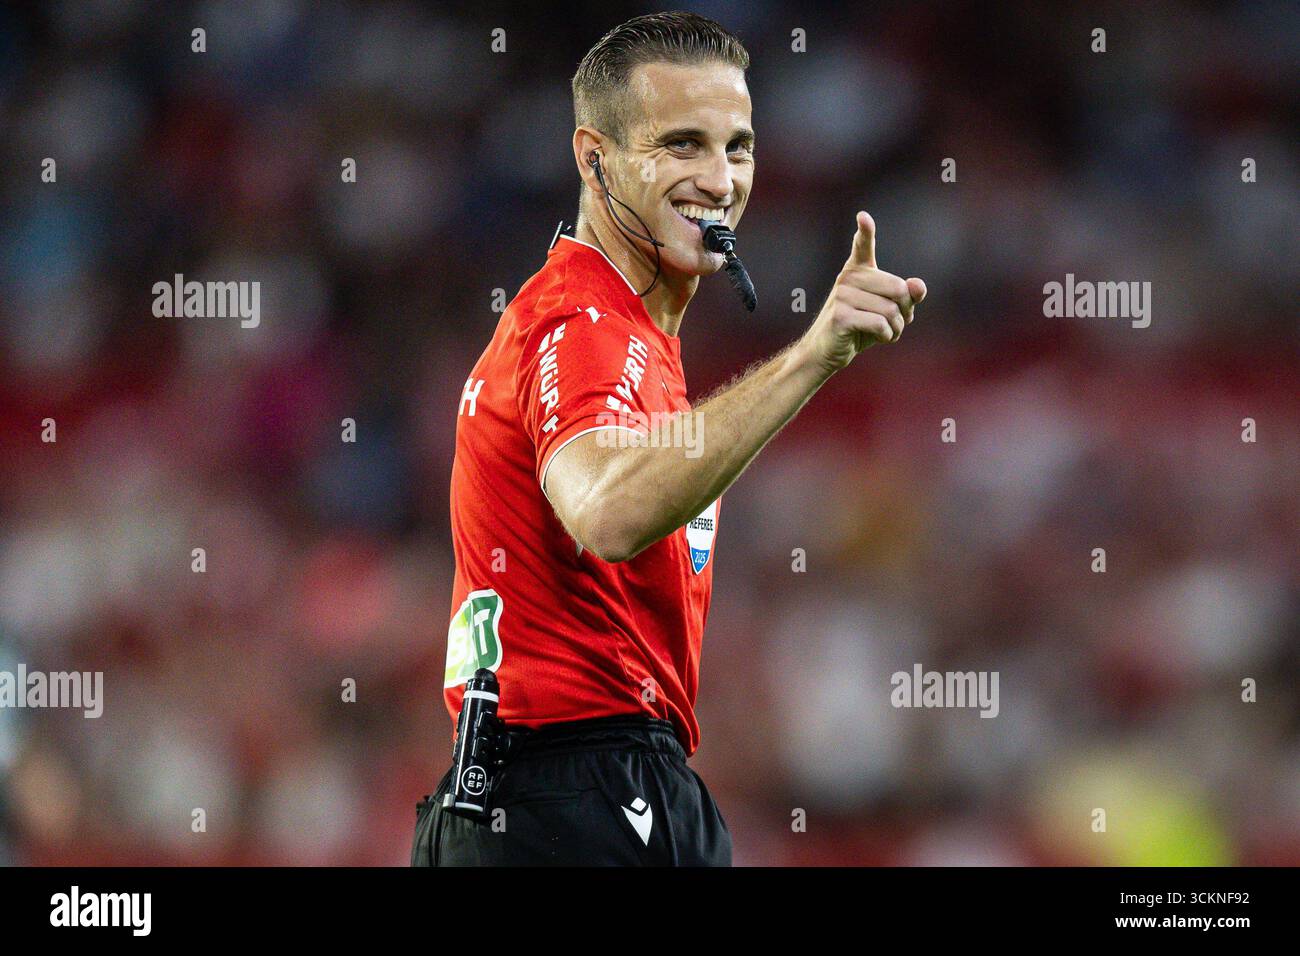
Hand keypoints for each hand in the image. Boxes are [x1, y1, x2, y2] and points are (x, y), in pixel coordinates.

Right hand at [800, 211, 926, 374]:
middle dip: (905, 312)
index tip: (863, 216)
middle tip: (896, 323)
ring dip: (897, 328)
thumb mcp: (887, 310)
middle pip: (899, 289)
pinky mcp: (841, 316)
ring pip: (891, 311)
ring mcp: (842, 296)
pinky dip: (888, 336)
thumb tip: (917, 286)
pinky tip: (880, 339)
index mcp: (857, 272)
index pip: (863, 246)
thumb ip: (906, 296)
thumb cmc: (859, 328)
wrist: (825, 352)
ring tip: (887, 333)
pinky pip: (881, 324)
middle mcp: (848, 279)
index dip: (865, 231)